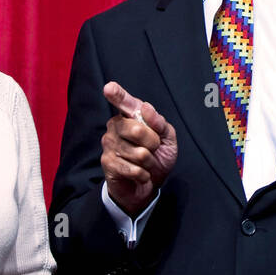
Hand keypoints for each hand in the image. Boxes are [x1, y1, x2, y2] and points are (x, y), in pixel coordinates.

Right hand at [101, 81, 178, 216]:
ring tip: (145, 163)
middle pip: (138, 130)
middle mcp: (116, 126)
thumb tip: (147, 108)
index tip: (109, 88)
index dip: (117, 94)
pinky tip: (139, 174)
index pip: (123, 101)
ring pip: (140, 153)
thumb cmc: (157, 157)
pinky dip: (144, 175)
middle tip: (152, 150)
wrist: (147, 186)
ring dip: (150, 162)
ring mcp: (109, 144)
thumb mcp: (167, 139)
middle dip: (154, 144)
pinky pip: (134, 169)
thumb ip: (160, 123)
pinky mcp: (108, 162)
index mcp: (130, 115)